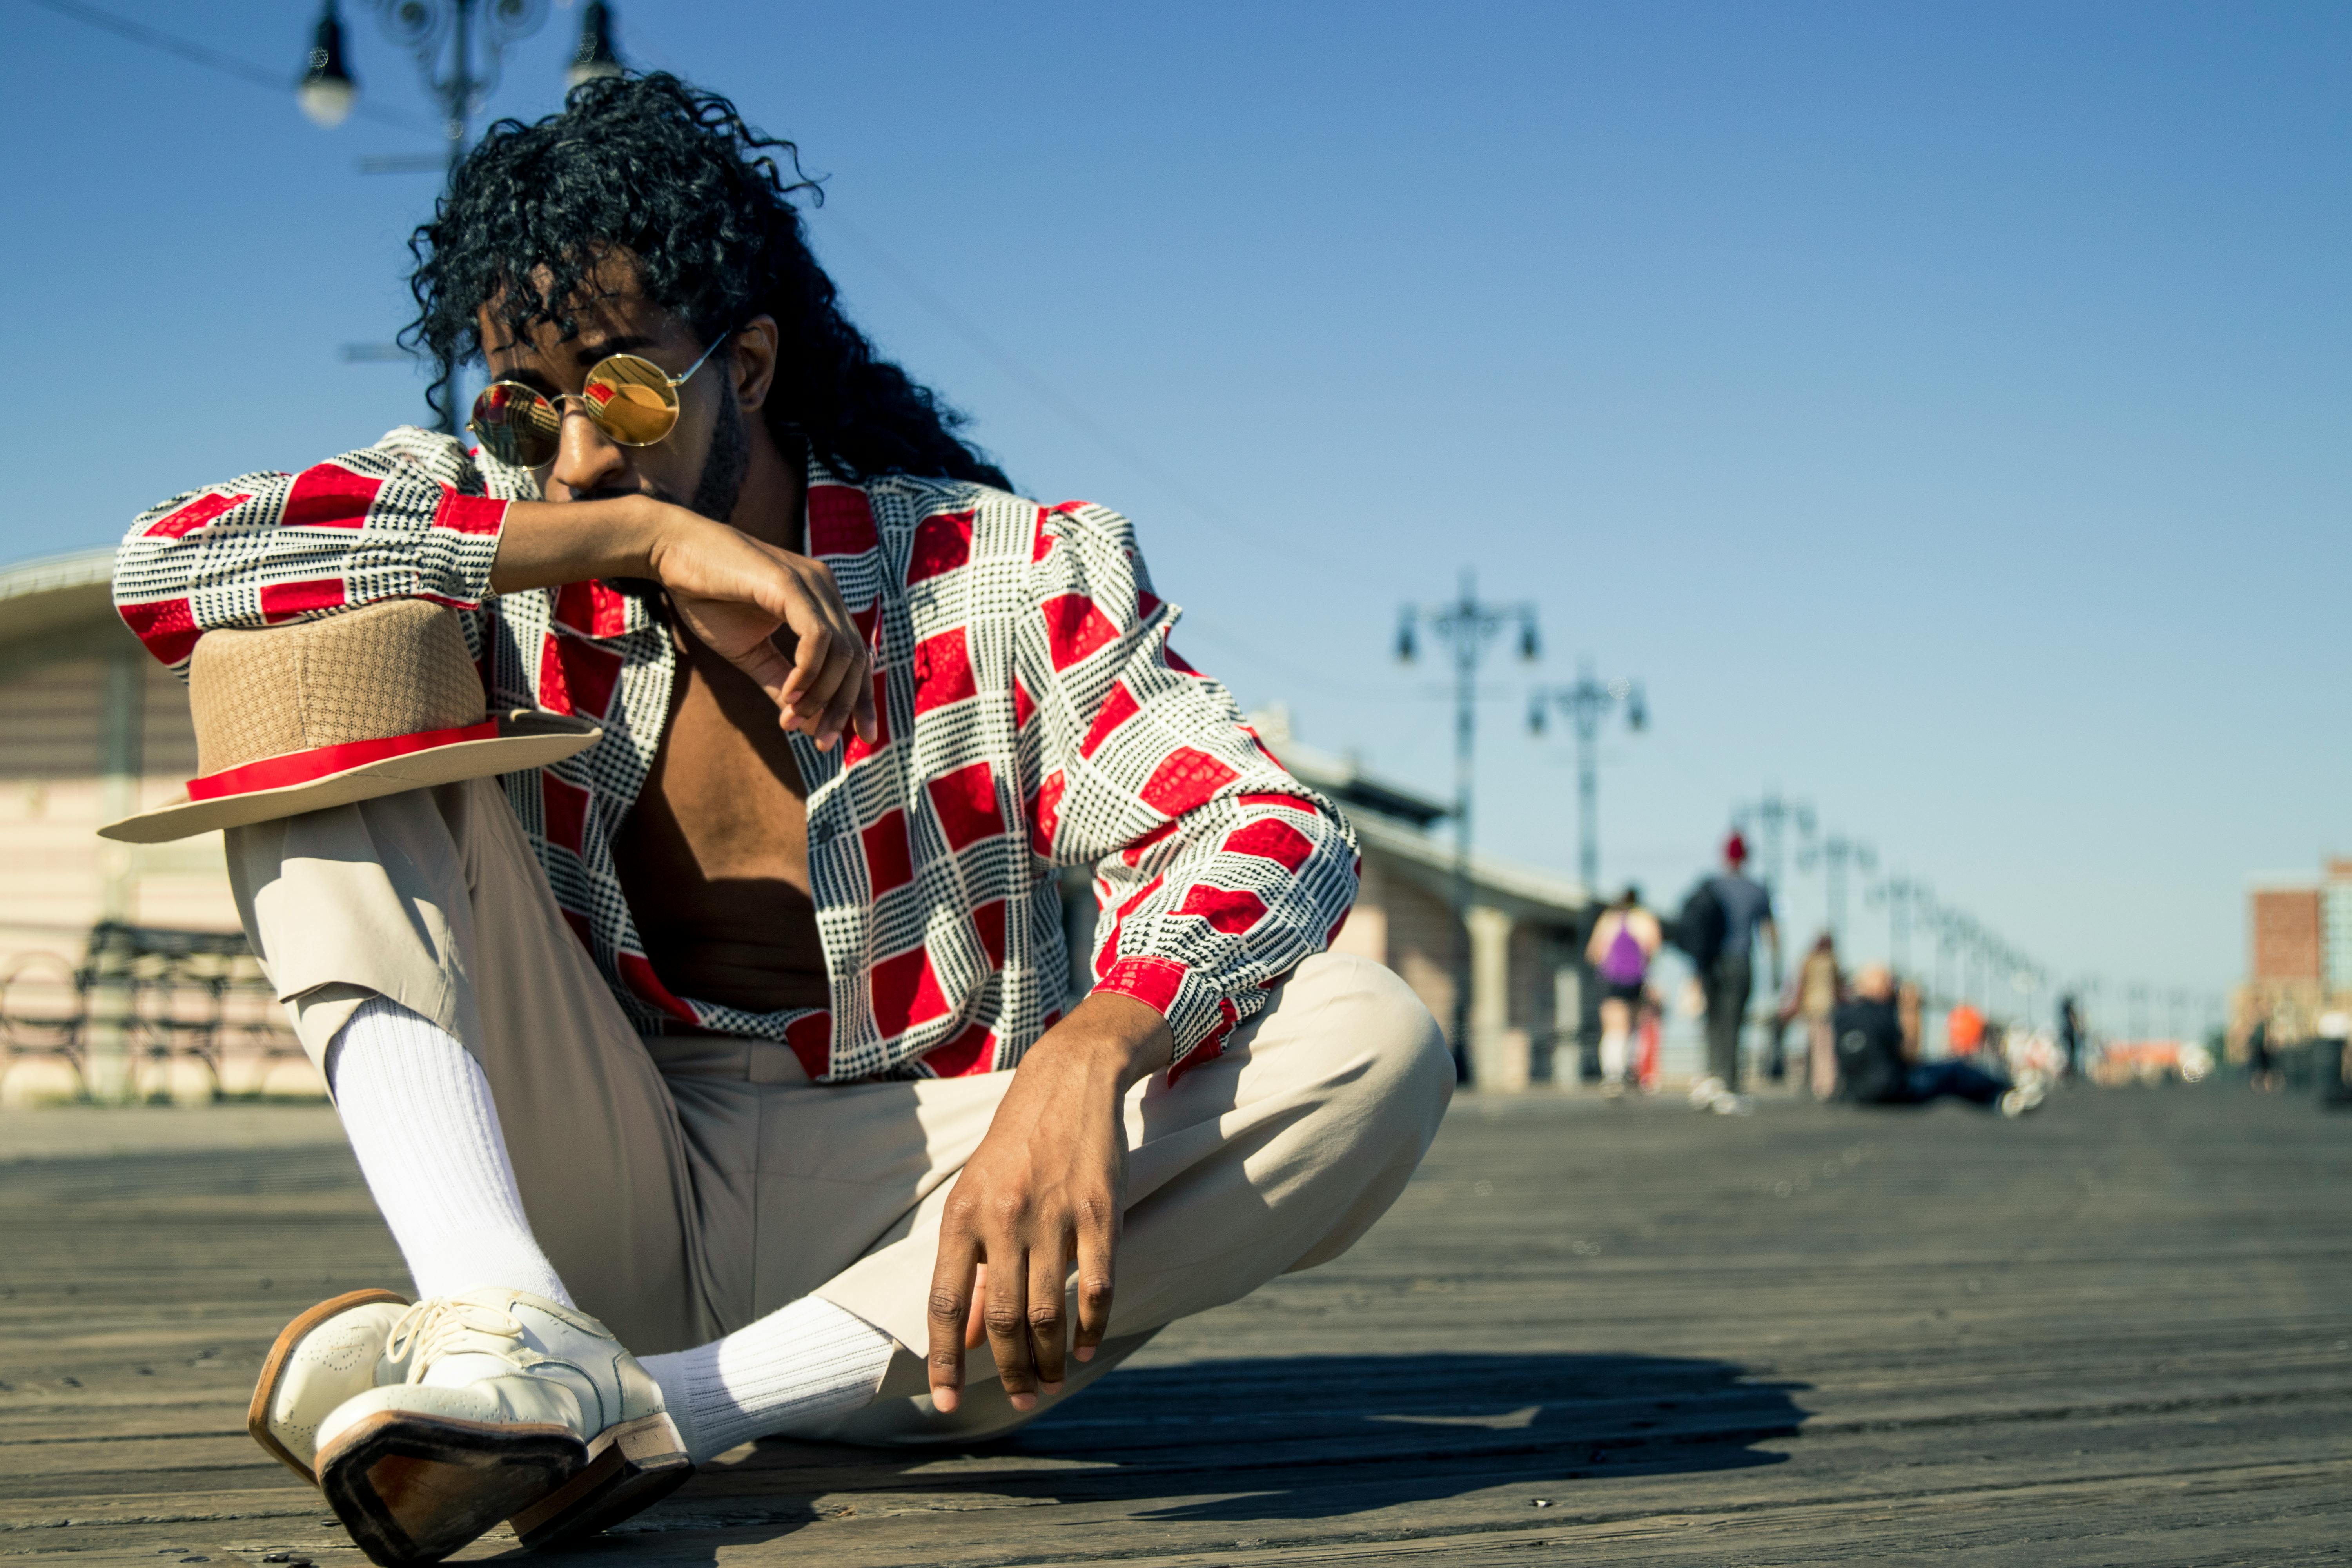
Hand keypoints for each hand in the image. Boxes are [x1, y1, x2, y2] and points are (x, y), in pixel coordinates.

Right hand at [646, 514, 875, 749]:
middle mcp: (825, 589)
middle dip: (844, 707)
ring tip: (793, 720)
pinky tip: (789, 695)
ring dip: (822, 695)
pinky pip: (816, 637)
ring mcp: (811, 583)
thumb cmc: (708, 598)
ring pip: (841, 651)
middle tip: (822, 742)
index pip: (856, 656)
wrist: (672, 554)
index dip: (862, 700)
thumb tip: (807, 722)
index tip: (860, 739)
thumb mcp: (750, 652)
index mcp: (821, 603)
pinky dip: (807, 672)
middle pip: (856, 658)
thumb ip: (782, 682)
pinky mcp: (790, 583)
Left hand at [926, 993, 1170, 1412]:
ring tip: (1049, 1383)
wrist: (1067, 1082)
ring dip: (1047, 1361)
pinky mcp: (1100, 1212)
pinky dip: (1091, 1328)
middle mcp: (1003, 1218)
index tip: (945, 1402)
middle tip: (1021, 1400)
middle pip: (1002, 1319)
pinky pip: (1096, 1287)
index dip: (944, 1359)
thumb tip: (964, 1341)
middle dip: (1009, 1372)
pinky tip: (1084, 1348)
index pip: (946, 1304)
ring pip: (1047, 1313)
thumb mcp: (977, 1201)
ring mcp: (1053, 1215)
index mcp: (962, 1216)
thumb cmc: (1015, 1150)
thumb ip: (972, 1272)